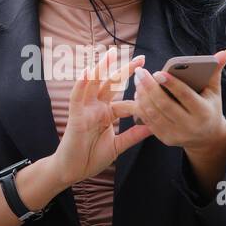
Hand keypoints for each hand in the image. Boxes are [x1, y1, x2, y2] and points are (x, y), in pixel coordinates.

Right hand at [51, 47, 151, 186]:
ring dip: (101, 68)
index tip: (153, 80)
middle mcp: (96, 108)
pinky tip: (88, 71)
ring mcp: (85, 110)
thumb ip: (133, 135)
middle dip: (124, 70)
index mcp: (107, 114)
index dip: (138, 90)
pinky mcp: (75, 116)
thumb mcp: (118, 146)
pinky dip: (82, 84)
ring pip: (93, 84)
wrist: (73, 172)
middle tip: (141, 58)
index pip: (124, 98)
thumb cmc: (91, 158)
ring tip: (111, 54)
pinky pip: (77, 97)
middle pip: (111, 84)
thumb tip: (153, 126)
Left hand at [132, 49, 225, 150]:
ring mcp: (177, 135)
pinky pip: (150, 122)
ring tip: (138, 80)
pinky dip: (142, 107)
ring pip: (154, 114)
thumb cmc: (209, 107)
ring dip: (143, 96)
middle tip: (141, 72)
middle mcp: (190, 126)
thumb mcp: (214, 91)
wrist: (207, 137)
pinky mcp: (166, 139)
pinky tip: (138, 94)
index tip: (158, 72)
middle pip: (166, 105)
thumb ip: (216, 70)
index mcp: (204, 112)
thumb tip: (224, 52)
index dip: (172, 84)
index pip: (185, 96)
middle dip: (150, 88)